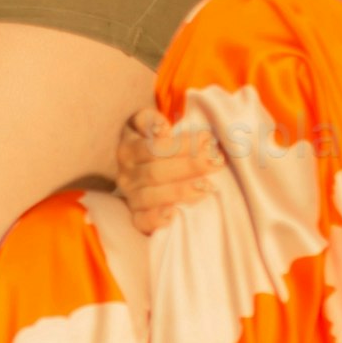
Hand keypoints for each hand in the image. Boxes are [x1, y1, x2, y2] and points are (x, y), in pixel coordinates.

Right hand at [111, 96, 224, 233]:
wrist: (150, 168)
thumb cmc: (161, 143)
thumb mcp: (153, 125)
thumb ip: (153, 121)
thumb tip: (161, 129)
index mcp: (128, 146)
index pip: (153, 147)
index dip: (180, 145)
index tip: (206, 139)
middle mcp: (125, 172)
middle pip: (155, 172)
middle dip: (189, 167)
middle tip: (216, 162)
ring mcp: (130, 196)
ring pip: (150, 196)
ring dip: (180, 191)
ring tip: (207, 186)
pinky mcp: (136, 216)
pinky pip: (141, 221)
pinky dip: (156, 219)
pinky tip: (175, 214)